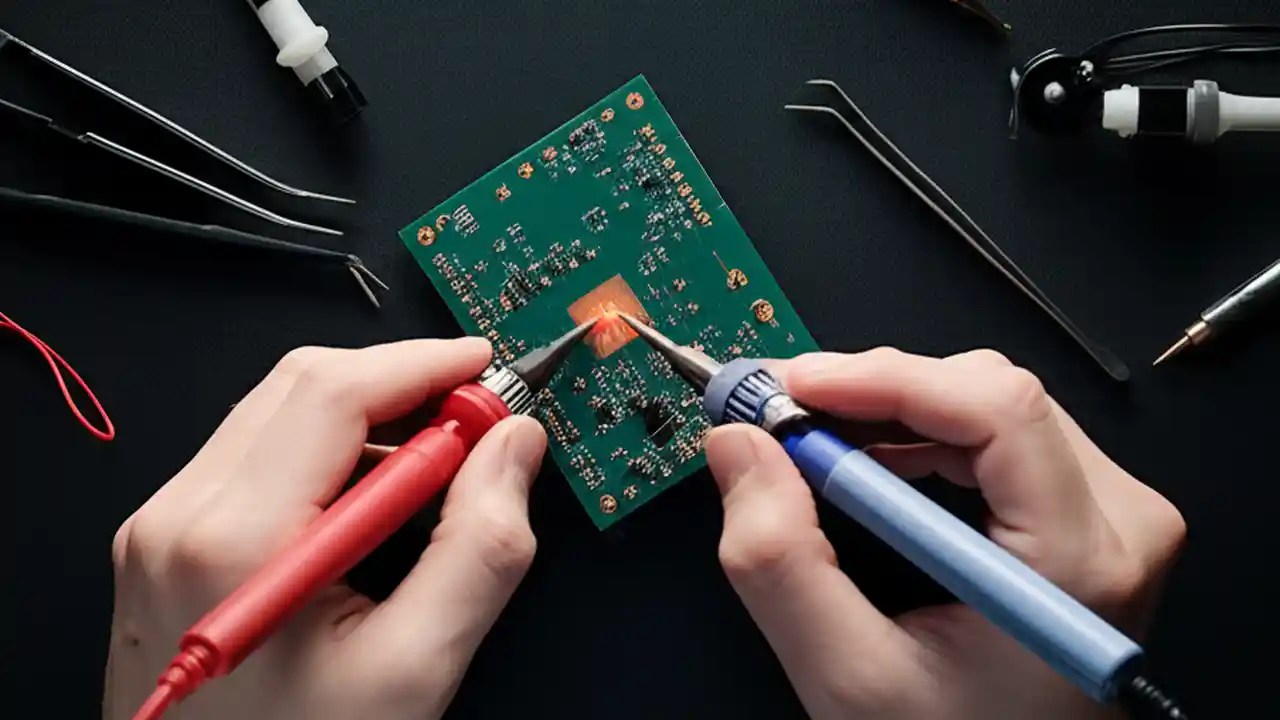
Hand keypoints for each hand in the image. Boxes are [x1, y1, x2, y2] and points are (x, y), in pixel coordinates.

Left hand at [106, 338, 546, 719]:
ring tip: (435, 470)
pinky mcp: (165, 545)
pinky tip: (375, 503)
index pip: (335, 392)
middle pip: (300, 385)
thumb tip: (513, 446)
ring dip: (366, 418)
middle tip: (475, 419)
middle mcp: (177, 517)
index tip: (488, 373)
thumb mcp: (414, 669)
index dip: (423, 365)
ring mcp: (161, 529)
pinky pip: (254, 457)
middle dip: (399, 384)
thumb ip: (479, 549)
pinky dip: (327, 455)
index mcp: (232, 539)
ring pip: (276, 414)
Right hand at [704, 349, 1185, 719]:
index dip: (885, 380)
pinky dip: (919, 435)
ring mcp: (1112, 515)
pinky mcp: (1088, 517)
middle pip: (989, 395)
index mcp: (1081, 562)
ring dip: (890, 411)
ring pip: (988, 404)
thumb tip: (739, 446)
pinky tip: (864, 458)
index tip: (793, 387)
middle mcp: (1120, 521)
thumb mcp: (850, 679)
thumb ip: (781, 563)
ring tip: (809, 438)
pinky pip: (998, 436)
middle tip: (779, 412)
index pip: (996, 409)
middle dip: (872, 393)